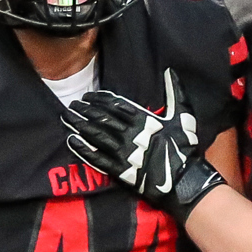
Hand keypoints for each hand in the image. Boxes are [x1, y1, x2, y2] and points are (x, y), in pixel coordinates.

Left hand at [63, 70, 223, 217]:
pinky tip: (72, 141)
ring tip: (67, 117)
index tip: (88, 96)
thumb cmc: (185, 148)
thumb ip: (175, 92)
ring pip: (96, 135)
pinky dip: (83, 150)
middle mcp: (130, 134)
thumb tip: (170, 71)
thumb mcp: (183, 116)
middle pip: (101, 118)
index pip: (115, 105)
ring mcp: (123, 153)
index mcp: (143, 120)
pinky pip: (97, 158)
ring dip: (79, 125)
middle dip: (85, 110)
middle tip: (72, 105)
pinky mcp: (120, 170)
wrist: (185, 180)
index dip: (99, 100)